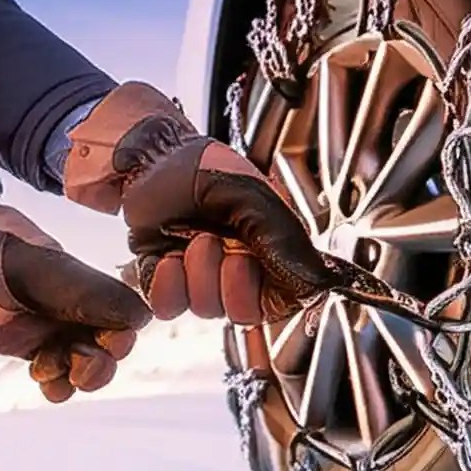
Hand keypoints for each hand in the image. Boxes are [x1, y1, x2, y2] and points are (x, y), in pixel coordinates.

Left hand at [0, 149, 151, 402]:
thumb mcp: (45, 271)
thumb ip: (90, 293)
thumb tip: (142, 318)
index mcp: (87, 285)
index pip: (124, 319)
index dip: (121, 336)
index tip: (106, 342)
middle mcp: (74, 308)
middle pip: (108, 348)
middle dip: (100, 365)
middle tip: (78, 366)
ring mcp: (51, 327)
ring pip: (83, 366)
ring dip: (78, 378)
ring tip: (50, 374)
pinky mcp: (27, 345)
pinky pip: (54, 374)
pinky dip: (56, 386)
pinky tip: (46, 385)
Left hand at [61, 82, 339, 324]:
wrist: (153, 157)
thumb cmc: (203, 168)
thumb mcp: (254, 200)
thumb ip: (286, 244)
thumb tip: (317, 285)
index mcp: (269, 253)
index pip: (281, 300)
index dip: (264, 289)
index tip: (248, 259)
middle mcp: (238, 270)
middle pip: (243, 312)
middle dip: (228, 280)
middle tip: (219, 243)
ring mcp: (201, 279)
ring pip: (207, 310)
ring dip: (198, 274)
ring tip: (193, 238)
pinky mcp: (165, 282)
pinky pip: (170, 308)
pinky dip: (167, 286)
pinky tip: (168, 258)